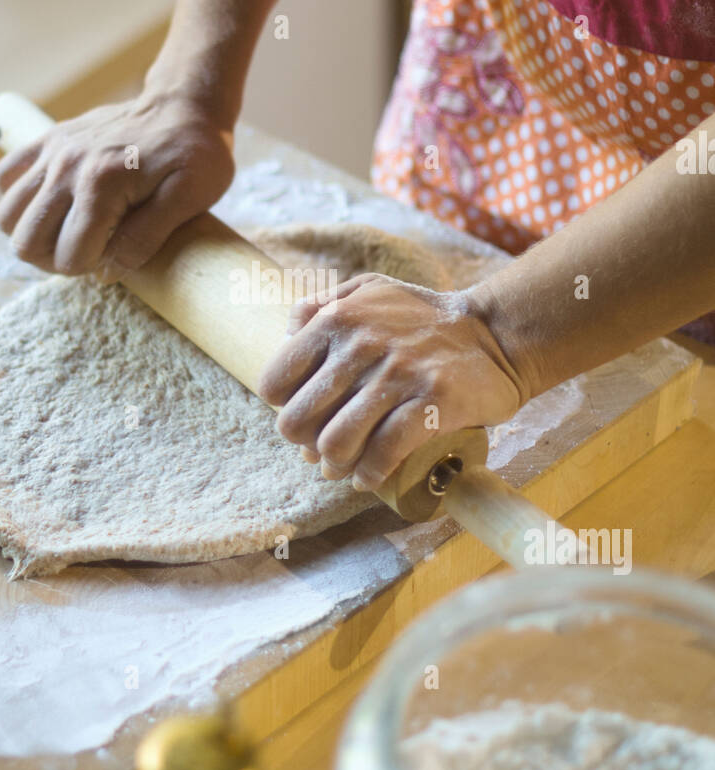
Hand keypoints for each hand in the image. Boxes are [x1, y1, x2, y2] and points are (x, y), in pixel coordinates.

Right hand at [0, 90, 234, 274]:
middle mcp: (67, 167)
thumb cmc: (196, 154)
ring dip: (31, 234)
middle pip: (25, 241)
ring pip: (6, 215)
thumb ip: (147, 238)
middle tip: (86, 252)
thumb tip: (106, 272)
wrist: (185, 104)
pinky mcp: (48, 139)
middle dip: (53, 260)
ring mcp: (53, 151)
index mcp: (102, 185)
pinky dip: (19, 199)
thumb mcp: (190, 199)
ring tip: (66, 232)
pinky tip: (51, 203)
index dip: (89, 268)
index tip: (112, 256)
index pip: (68, 257)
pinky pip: (4, 176)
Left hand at [257, 274, 527, 491]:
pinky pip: (382, 454)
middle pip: (298, 421)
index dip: (285, 407)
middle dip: (304, 445)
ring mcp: (398, 375)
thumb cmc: (422, 318)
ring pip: (335, 444)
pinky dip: (369, 475)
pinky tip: (369, 478)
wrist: (494, 334)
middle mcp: (362, 344)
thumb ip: (321, 304)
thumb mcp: (368, 291)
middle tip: (321, 450)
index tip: (305, 417)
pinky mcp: (432, 403)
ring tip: (344, 468)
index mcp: (338, 319)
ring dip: (335, 466)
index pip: (275, 382)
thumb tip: (285, 335)